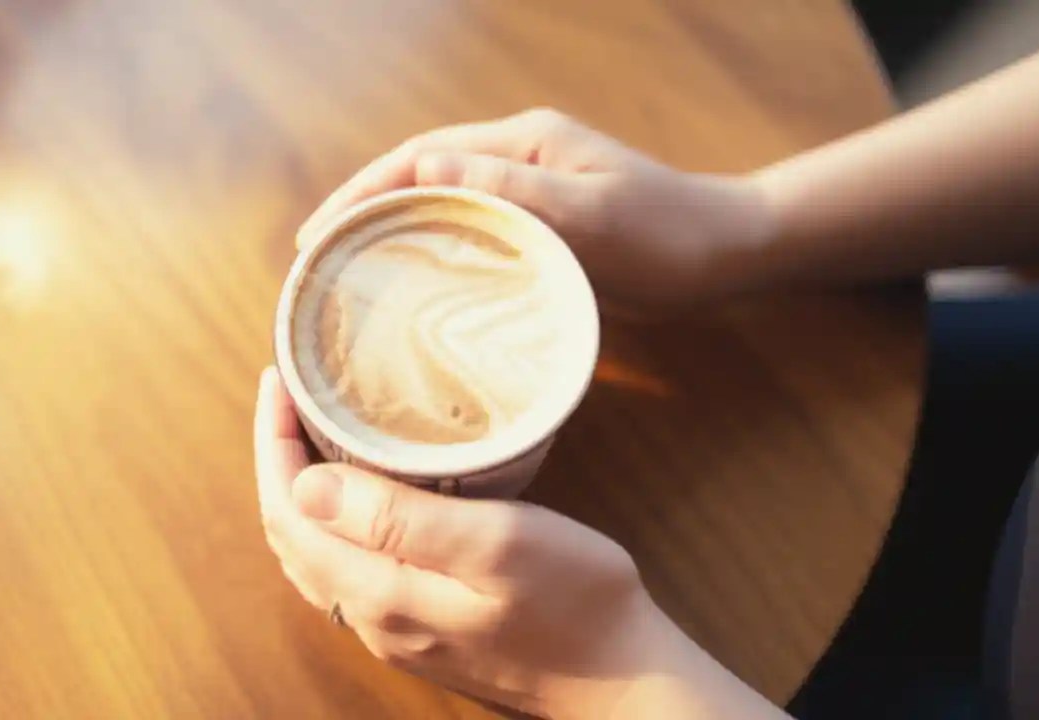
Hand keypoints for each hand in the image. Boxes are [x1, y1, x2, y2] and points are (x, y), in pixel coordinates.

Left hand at [253, 367, 674, 717]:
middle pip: (290, 533)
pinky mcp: (420, 627)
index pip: (288, 511)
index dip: (273, 442)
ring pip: (315, 553)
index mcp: (380, 592)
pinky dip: (333, 521)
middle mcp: (372, 618)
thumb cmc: (575, 599)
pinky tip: (358, 492)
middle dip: (279, 459)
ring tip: (311, 430)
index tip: (279, 380)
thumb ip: (400, 519)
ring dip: (301, 490)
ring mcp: (394, 628)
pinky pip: (348, 567)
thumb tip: (307, 485)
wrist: (620, 675)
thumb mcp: (497, 543)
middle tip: (291, 392)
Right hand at [297, 108, 773, 313]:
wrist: (723, 255)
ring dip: (393, 234)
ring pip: (442, 209)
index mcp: (521, 142)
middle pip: (420, 177)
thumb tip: (426, 164)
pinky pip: (472, 237)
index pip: (421, 157)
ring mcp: (529, 194)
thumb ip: (515, 188)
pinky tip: (414, 291)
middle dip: (364, 211)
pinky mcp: (542, 229)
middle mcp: (517, 160)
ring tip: (347, 275)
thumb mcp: (592, 210)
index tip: (318, 232)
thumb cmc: (665, 233)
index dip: (364, 190)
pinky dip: (433, 257)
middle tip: (315, 259)